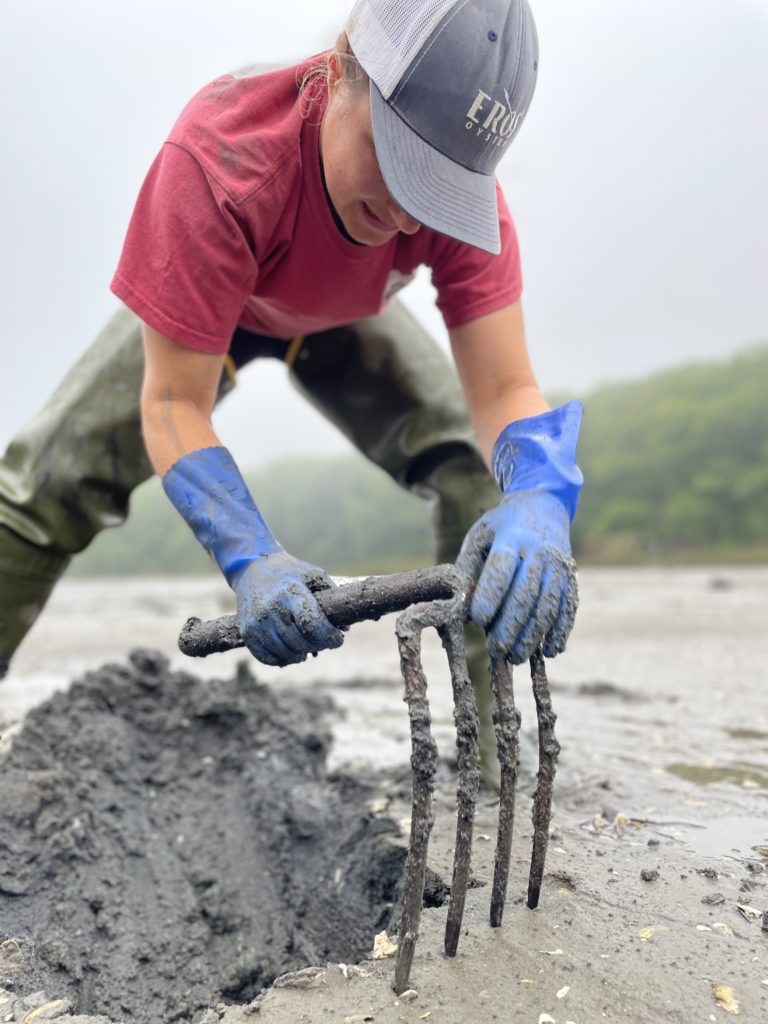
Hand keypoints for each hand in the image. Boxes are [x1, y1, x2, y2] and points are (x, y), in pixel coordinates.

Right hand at [230, 552, 344, 665]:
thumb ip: (330, 596)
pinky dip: (282, 660)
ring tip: (309, 649)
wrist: (252, 568)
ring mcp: (256, 623)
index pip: (313, 625)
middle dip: (318, 645)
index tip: (338, 639)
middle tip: (325, 642)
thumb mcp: (312, 575)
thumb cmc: (289, 572)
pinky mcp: (247, 632)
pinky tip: (291, 654)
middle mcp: (270, 609)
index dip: (329, 637)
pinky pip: (266, 657)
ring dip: (301, 655)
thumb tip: (345, 627)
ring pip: (285, 653)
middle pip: (300, 642)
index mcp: (289, 592)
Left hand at [457, 489, 577, 663]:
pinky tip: (549, 651)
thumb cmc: (501, 528)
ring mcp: (558, 566)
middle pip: (526, 593)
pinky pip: (568, 608)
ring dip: (533, 635)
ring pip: (548, 605)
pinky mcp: (571, 578)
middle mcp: (539, 551)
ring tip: (515, 657)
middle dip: (510, 625)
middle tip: (495, 650)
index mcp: (512, 537)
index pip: (502, 569)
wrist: (544, 508)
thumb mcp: (480, 537)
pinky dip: (560, 631)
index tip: (478, 619)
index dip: (491, 596)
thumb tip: (459, 608)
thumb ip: (468, 568)